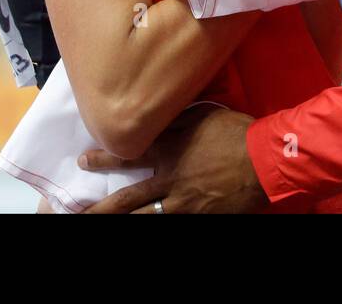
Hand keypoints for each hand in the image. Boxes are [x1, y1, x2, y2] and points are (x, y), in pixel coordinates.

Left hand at [78, 104, 267, 213]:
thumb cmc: (236, 132)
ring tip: (100, 224)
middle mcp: (170, 180)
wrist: (263, 160)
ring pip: (144, 217)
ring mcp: (183, 203)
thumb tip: (155, 116)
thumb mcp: (204, 115)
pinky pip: (170, 223)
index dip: (104, 159)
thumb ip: (177, 119)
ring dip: (120, 222)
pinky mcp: (198, 216)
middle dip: (100, 208)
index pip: (129, 156)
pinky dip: (156, 224)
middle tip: (78, 213)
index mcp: (170, 151)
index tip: (83, 161)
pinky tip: (144, 225)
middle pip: (128, 199)